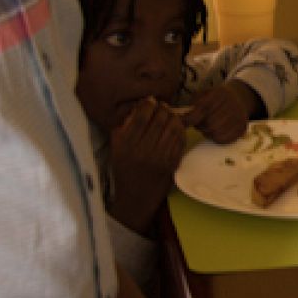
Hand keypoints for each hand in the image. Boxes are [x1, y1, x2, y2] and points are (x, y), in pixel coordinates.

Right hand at [106, 99, 188, 232]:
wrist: (136, 196)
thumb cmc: (125, 168)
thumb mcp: (117, 147)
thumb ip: (124, 127)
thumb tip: (139, 106)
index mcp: (126, 144)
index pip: (141, 116)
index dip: (148, 104)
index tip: (150, 101)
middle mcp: (142, 150)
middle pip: (159, 119)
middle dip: (163, 108)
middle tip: (163, 107)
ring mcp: (160, 157)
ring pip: (173, 127)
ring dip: (173, 117)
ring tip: (170, 115)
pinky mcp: (172, 163)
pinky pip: (180, 139)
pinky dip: (180, 130)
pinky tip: (176, 127)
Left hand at [185, 81, 259, 144]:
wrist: (238, 99)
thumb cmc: (215, 98)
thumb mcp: (204, 93)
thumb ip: (193, 103)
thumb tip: (182, 119)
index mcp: (220, 93)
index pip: (202, 108)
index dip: (191, 118)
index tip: (184, 122)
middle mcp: (232, 104)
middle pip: (209, 123)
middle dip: (200, 125)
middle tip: (200, 123)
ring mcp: (239, 117)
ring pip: (215, 133)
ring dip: (208, 132)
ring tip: (208, 127)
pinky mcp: (242, 128)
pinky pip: (224, 139)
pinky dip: (216, 138)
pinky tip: (216, 131)